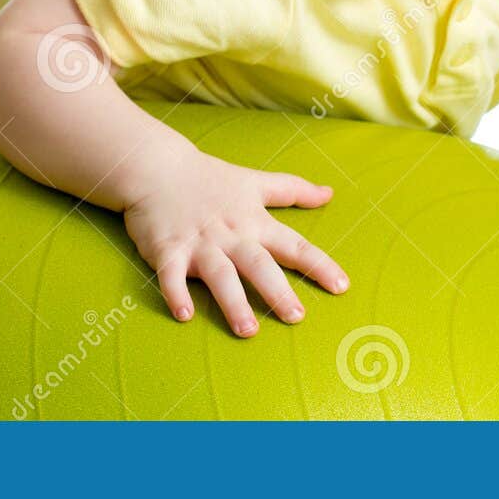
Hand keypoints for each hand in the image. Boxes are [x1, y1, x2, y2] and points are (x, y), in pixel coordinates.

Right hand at [121, 150, 348, 335]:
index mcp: (253, 222)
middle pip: (258, 264)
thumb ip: (293, 190)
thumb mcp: (255, 181)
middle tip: (296, 316)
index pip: (293, 245)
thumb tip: (329, 193)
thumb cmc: (209, 178)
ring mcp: (198, 243)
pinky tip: (184, 316)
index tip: (341, 286)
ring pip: (219, 275)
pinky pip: (171, 276)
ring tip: (248, 331)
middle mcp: (230, 235)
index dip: (318, 265)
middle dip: (277, 290)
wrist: (157, 167)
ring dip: (233, 302)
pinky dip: (176, 294)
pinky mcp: (167, 250)